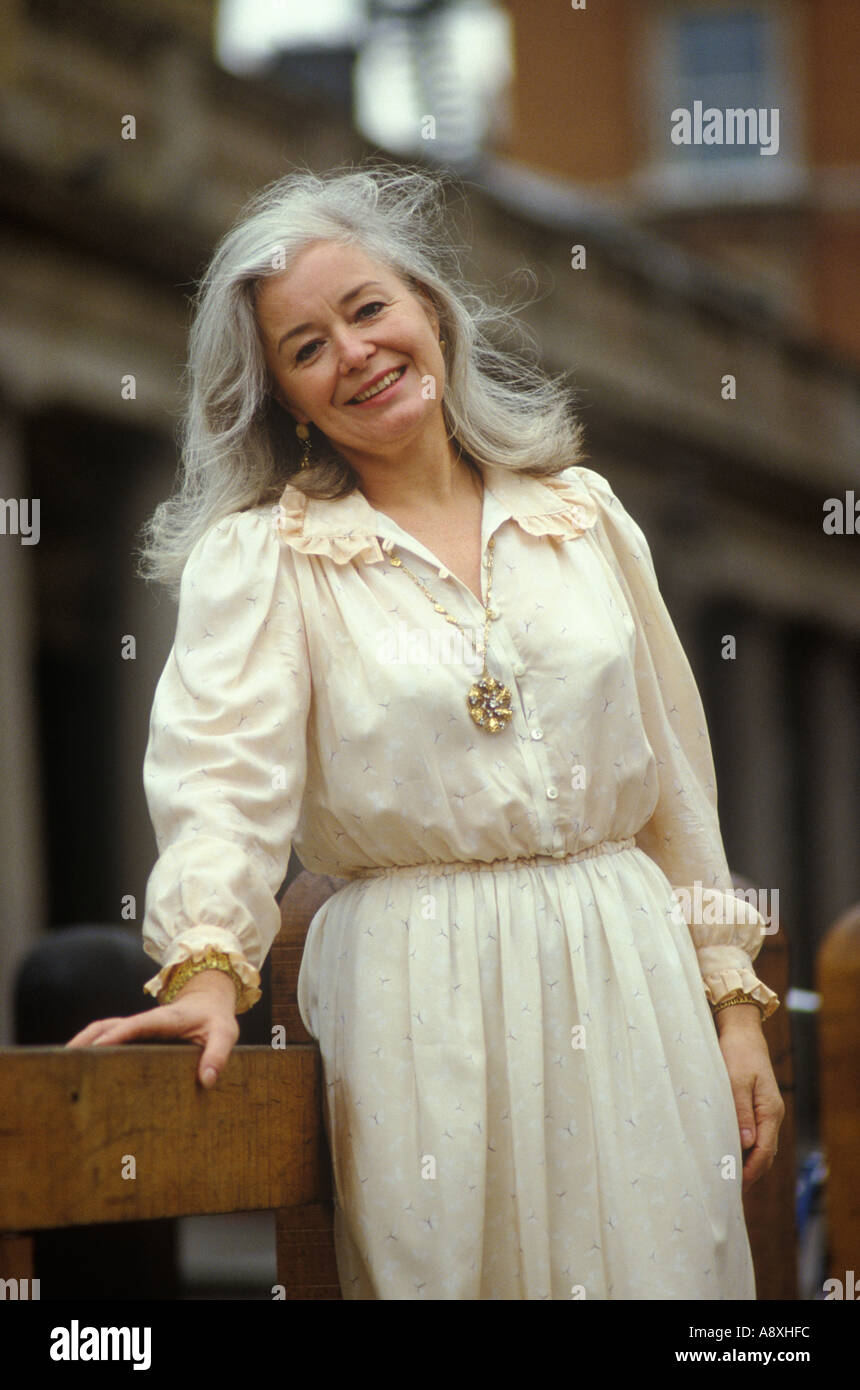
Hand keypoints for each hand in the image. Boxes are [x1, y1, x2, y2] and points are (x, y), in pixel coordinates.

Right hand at [64, 971, 239, 1088]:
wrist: (210, 998)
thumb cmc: (216, 1019)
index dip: (118, 1035)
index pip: (137, 1025)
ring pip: (103, 1029)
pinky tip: (81, 1064)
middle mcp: (146, 1020)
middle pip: (108, 1026)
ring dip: (83, 1042)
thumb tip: (206, 1081)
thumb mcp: (226, 1034)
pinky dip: (92, 1045)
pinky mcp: (135, 1032)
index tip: (98, 1047)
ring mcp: (138, 1025)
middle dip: (86, 1041)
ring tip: (64, 1065)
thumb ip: (218, 1055)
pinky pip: (109, 1035)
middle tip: (66, 1062)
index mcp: (166, 1020)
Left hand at [715, 1005, 784, 1192]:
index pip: (764, 1150)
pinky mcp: (755, 1107)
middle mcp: (771, 1115)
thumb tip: (745, 1143)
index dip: (750, 1171)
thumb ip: (740, 1111)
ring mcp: (765, 1112)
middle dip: (749, 1174)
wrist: (742, 1032)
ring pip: (759, 1146)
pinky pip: (753, 1135)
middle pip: (764, 1154)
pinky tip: (727, 1154)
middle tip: (726, 1190)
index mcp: (770, 1111)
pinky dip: (742, 1149)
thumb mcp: (736, 1080)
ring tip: (725, 1178)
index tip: (734, 1186)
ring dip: (745, 1163)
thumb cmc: (737, 1053)